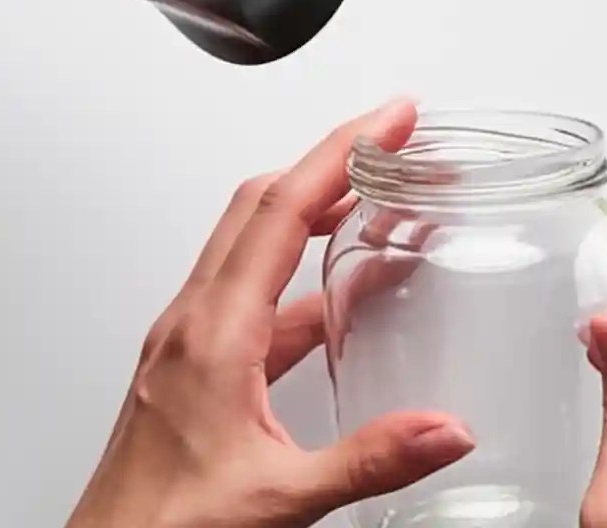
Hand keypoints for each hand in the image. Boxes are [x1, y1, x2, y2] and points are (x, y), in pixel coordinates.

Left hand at [66, 99, 474, 527]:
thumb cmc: (161, 527)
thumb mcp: (278, 497)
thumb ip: (370, 460)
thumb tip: (446, 430)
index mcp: (211, 336)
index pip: (281, 211)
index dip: (340, 152)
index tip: (390, 119)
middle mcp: (193, 324)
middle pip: (261, 205)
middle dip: (331, 157)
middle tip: (391, 135)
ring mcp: (190, 341)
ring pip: (252, 241)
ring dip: (313, 205)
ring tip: (374, 193)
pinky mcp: (194, 365)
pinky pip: (251, 290)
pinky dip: (299, 267)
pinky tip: (337, 292)